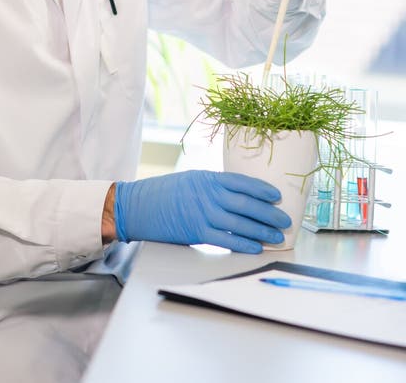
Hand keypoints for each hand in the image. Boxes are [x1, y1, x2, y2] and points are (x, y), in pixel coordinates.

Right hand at [114, 170, 290, 253]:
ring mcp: (203, 214)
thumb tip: (239, 197)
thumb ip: (214, 186)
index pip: (242, 182)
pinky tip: (256, 246)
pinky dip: (244, 243)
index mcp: (208, 178)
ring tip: (277, 235)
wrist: (139, 206)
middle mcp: (208, 194)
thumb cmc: (165, 192)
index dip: (262, 189)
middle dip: (269, 213)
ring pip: (241, 223)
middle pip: (247, 204)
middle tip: (285, 220)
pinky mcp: (197, 232)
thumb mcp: (192, 179)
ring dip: (262, 231)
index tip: (277, 196)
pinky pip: (226, 239)